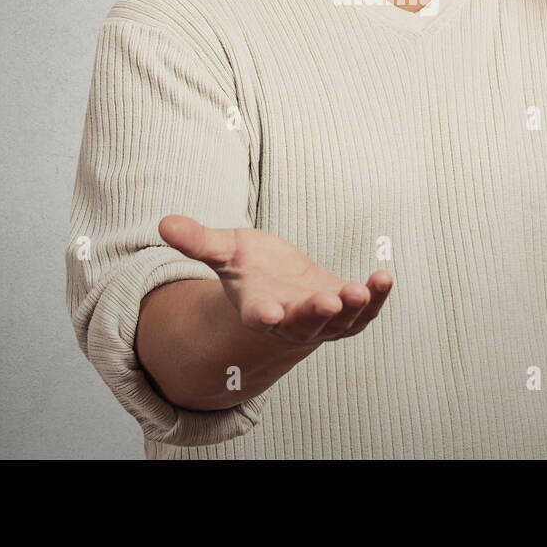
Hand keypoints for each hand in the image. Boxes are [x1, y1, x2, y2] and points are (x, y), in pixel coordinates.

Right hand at [158, 214, 392, 344]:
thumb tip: (163, 223)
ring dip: (353, 308)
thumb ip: (199, 241)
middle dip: (316, 314)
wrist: (280, 291)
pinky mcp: (347, 313)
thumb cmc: (250, 271)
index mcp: (258, 308)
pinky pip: (366, 312)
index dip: (263, 315)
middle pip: (304, 323)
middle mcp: (291, 320)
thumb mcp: (225, 251)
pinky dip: (377, 298)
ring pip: (340, 322)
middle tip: (328, 302)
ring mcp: (322, 320)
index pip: (259, 315)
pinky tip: (384, 277)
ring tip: (363, 289)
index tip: (266, 314)